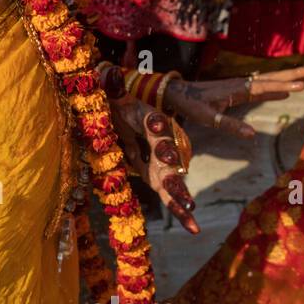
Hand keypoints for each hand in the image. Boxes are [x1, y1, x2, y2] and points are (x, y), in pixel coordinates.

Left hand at [112, 101, 199, 233]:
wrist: (128, 120)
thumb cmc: (124, 109)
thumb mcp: (118, 100)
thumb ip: (115, 88)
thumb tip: (109, 74)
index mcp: (152, 121)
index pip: (155, 121)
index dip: (156, 123)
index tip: (157, 124)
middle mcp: (162, 143)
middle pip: (168, 154)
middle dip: (171, 164)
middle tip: (173, 169)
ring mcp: (162, 162)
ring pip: (172, 180)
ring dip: (179, 195)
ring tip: (190, 210)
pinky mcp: (158, 177)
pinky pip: (168, 195)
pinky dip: (180, 211)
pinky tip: (194, 229)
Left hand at [164, 64, 303, 138]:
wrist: (176, 92)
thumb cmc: (190, 105)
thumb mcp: (207, 118)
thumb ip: (229, 125)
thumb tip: (252, 135)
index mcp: (236, 89)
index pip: (265, 87)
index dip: (283, 86)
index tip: (302, 85)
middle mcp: (241, 84)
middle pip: (272, 77)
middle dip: (294, 73)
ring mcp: (240, 85)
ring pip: (268, 80)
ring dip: (288, 77)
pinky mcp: (237, 89)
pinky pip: (261, 86)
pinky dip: (275, 86)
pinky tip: (283, 90)